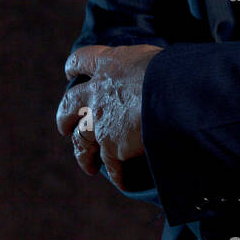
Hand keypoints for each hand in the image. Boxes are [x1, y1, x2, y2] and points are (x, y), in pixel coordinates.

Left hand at [56, 43, 162, 190]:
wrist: (174, 95)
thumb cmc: (174, 70)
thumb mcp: (154, 58)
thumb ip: (143, 68)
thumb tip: (155, 76)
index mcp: (110, 64)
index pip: (82, 59)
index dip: (74, 66)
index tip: (69, 72)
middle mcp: (98, 92)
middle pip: (69, 104)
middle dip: (65, 117)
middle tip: (65, 127)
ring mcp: (101, 122)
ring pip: (82, 141)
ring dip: (83, 154)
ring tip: (88, 165)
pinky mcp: (112, 147)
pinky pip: (111, 166)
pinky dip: (117, 175)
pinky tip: (122, 181)